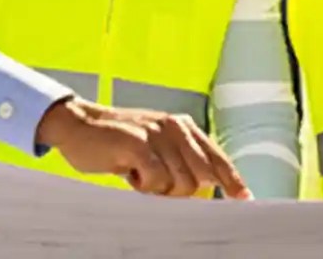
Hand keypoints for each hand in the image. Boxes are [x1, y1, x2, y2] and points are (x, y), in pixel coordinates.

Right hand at [34, 97, 251, 199]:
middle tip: (153, 182)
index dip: (231, 180)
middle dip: (181, 192)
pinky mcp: (139, 143)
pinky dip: (145, 185)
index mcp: (183, 126)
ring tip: (139, 172)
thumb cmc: (118, 143)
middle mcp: (175, 126)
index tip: (243, 198)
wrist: (78, 125)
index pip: (216, 157)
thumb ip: (181, 161)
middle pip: (200, 178)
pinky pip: (157, 181)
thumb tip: (208, 187)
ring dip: (159, 189)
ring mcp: (157, 133)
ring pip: (180, 183)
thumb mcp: (156, 147)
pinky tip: (130, 172)